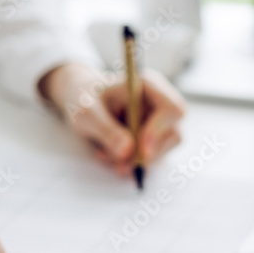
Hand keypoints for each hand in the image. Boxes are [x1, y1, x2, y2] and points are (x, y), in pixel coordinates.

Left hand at [39, 63, 186, 174]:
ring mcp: (160, 121)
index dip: (160, 131)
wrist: (80, 97)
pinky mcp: (154, 137)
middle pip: (173, 134)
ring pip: (162, 150)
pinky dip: (131, 161)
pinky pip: (151, 156)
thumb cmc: (83, 96)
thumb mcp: (87, 113)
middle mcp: (160, 103)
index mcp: (150, 86)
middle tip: (120, 166)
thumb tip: (128, 151)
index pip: (172, 109)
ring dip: (135, 160)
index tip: (142, 150)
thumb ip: (107, 130)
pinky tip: (110, 155)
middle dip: (146, 154)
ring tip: (105, 156)